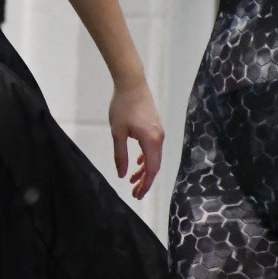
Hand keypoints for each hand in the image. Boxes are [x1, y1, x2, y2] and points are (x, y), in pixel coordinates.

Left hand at [108, 78, 164, 199]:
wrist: (132, 83)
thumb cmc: (122, 106)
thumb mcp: (117, 133)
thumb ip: (120, 155)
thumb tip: (122, 174)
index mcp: (151, 141)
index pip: (152, 169)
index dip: (146, 184)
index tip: (137, 195)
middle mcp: (159, 138)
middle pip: (155, 165)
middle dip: (145, 180)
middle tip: (134, 192)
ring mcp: (159, 132)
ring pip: (154, 157)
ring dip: (144, 169)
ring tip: (132, 179)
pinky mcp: (155, 127)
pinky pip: (153, 148)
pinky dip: (146, 158)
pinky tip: (137, 162)